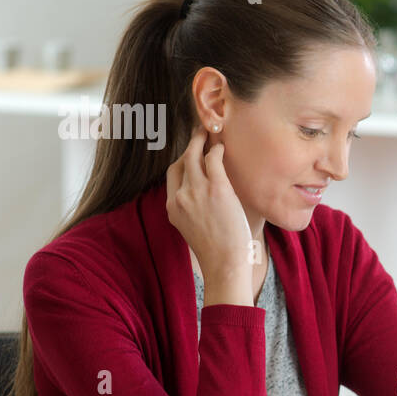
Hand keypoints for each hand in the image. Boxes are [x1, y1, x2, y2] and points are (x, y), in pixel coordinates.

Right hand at [165, 124, 253, 291]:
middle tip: (199, 133)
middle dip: (189, 145)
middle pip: (181, 161)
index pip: (172, 174)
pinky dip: (217, 150)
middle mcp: (180, 196)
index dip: (181, 160)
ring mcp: (197, 191)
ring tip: (210, 132)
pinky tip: (222, 147)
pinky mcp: (217, 188)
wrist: (224, 263)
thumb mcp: (193, 229)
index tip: (189, 153)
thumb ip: (191, 211)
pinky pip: (213, 160)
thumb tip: (201, 201)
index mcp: (172, 207)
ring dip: (201, 141)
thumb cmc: (216, 251)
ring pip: (195, 156)